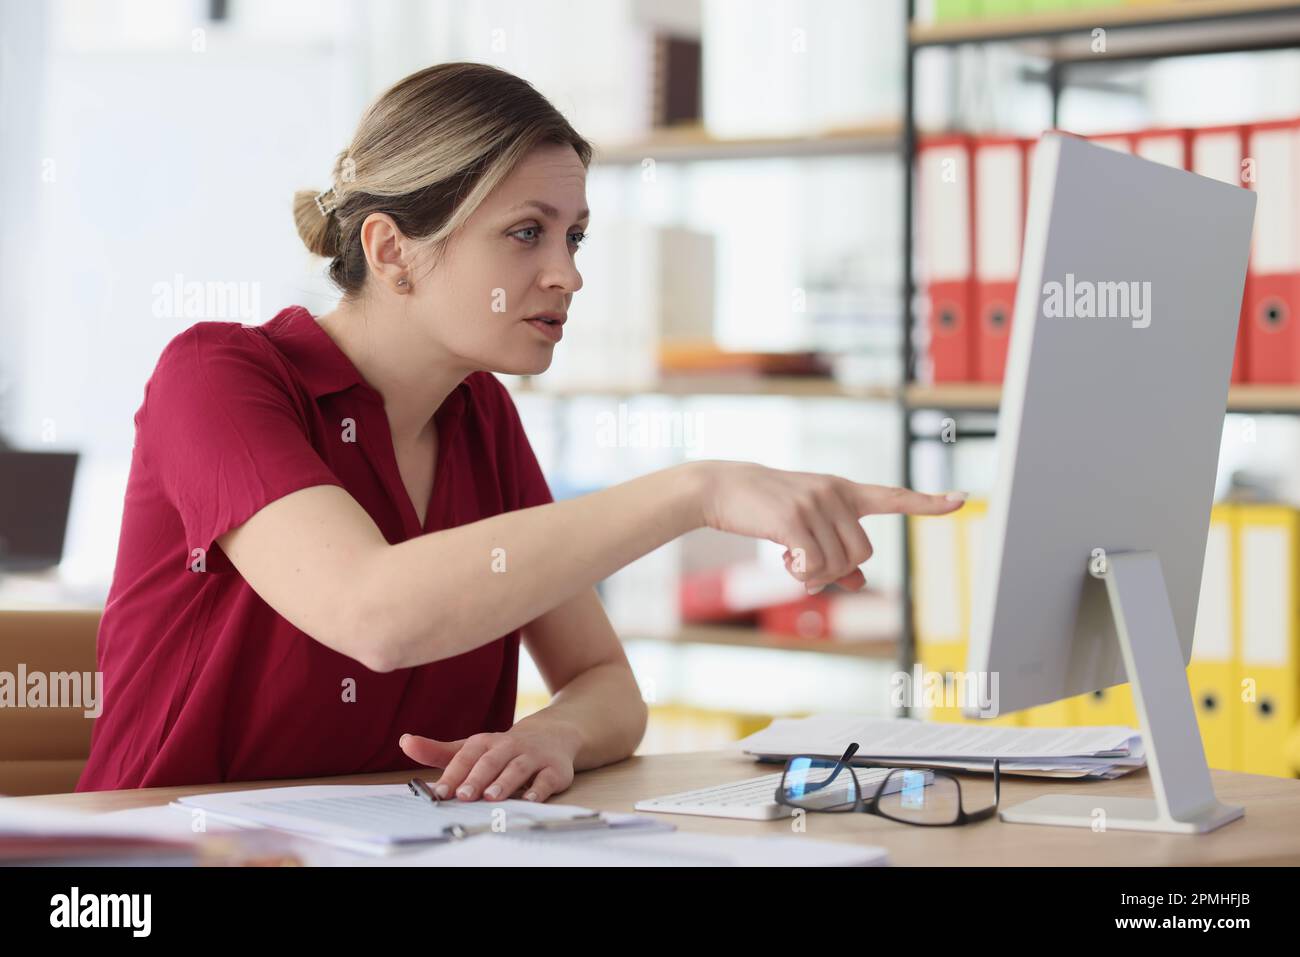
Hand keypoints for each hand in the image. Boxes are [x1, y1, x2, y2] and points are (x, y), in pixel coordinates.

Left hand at [398, 717, 582, 802]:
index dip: (452, 773)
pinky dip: (538, 789)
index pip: (466, 755)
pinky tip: (529, 800)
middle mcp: (509, 746)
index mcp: (486, 742)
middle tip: (462, 796)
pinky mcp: (554, 769)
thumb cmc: (503, 749)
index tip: (438, 793)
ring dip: (505, 782)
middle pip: (491, 760)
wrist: (552, 735)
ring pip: (518, 768)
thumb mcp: (472, 748)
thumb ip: (438, 751)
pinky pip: (547, 779)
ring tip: (491, 797)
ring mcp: (533, 756)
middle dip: (477, 778)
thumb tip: (404, 742)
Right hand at [692, 461, 965, 592]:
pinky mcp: (794, 519)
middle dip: (838, 570)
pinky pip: (815, 565)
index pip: (894, 496)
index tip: (962, 499)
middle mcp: (835, 493)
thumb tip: (859, 582)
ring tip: (792, 562)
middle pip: (862, 552)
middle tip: (807, 571)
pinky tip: (786, 562)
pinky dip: (803, 574)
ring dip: (816, 576)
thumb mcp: (804, 525)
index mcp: (843, 491)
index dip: (929, 503)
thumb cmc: (765, 508)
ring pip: (839, 563)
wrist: (722, 487)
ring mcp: (816, 503)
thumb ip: (835, 550)